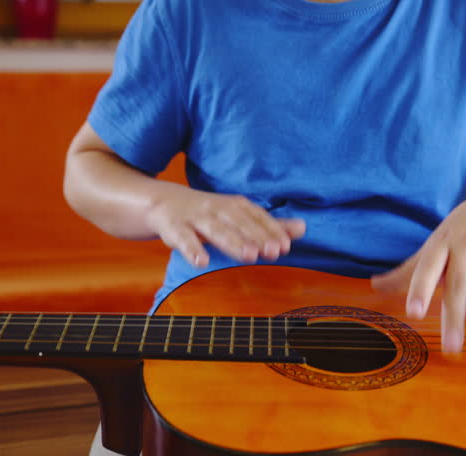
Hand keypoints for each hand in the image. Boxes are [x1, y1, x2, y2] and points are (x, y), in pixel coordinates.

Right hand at [145, 186, 305, 267]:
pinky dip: (191, 249)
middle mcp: (217, 209)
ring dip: (232, 242)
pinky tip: (201, 262)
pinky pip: (183, 239)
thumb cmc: (207, 213)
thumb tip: (303, 228)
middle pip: (239, 223)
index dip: (270, 230)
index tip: (285, 245)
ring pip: (215, 230)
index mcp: (234, 206)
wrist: (162, 203)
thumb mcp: (238, 215)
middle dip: (256, 237)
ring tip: (249, 256)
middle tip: (274, 252)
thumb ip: (268, 224)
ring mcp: (195, 218)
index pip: (255, 217)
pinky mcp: (173, 228)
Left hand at [371, 187, 465, 353]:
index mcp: (441, 242)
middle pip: (459, 284)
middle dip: (454, 318)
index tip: (414, 313)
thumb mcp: (434, 244)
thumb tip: (375, 286)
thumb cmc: (461, 231)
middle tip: (450, 349)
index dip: (420, 289)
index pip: (428, 267)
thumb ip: (408, 270)